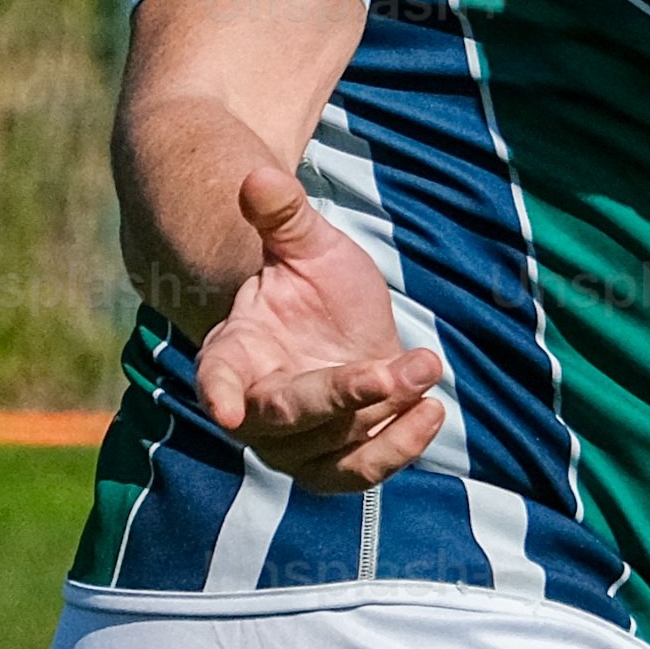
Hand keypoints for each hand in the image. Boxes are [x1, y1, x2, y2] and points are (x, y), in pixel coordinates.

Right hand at [188, 167, 447, 494]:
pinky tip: (432, 409)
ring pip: (329, 454)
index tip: (224, 409)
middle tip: (392, 371)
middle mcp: (258, 410)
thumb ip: (281, 217)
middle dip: (340, 396)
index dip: (219, 392)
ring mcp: (297, 444)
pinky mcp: (338, 462)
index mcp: (235, 354)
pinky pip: (362, 472)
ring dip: (381, 420)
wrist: (341, 322)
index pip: (217, 377)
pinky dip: (399, 448)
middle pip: (287, 417)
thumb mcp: (305, 242)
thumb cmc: (310, 280)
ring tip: (423, 367)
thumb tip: (258, 175)